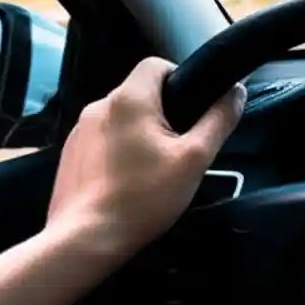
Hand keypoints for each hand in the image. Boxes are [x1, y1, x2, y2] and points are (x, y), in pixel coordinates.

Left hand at [46, 57, 246, 258]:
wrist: (85, 240)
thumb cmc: (144, 197)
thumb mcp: (194, 160)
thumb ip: (218, 120)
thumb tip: (236, 91)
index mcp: (129, 98)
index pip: (156, 64)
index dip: (180, 79)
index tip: (193, 111)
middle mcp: (98, 106)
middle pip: (139, 92)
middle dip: (163, 112)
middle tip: (179, 148)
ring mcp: (78, 131)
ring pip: (121, 118)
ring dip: (139, 132)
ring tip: (152, 169)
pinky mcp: (68, 155)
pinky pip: (102, 139)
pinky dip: (117, 150)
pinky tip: (126, 181)